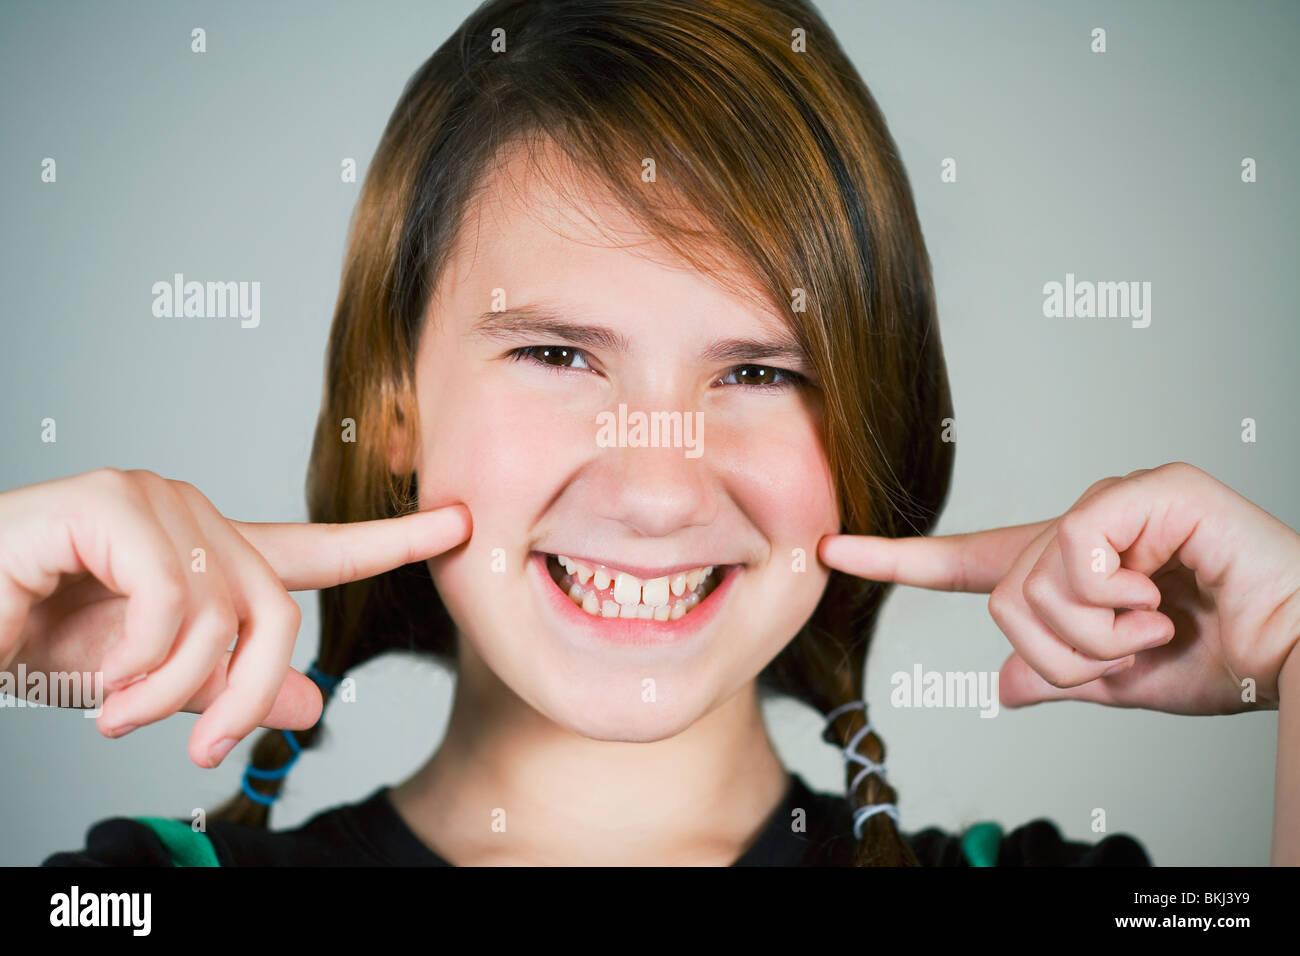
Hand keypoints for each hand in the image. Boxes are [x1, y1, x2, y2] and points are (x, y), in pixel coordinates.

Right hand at [0, 468, 470, 765]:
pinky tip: (99, 677)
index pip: (314, 547)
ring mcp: (151, 501)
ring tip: (118, 713)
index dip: (389, 540)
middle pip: (278, 610)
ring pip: (226, 610)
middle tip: (196, 747)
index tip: (459, 524)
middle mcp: (191, 516)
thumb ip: (228, 682)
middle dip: (246, 695)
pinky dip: (140, 661)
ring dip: (173, 688)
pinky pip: (172, 600)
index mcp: (206, 553)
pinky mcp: (107, 504)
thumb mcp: (146, 680)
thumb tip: (313, 700)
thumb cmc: (33, 639)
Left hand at [818, 462, 1299, 713]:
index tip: (831, 549)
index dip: (899, 559)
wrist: (1294, 657)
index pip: (969, 562)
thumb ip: (1059, 676)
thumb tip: (999, 686)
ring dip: (1094, 632)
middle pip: (1002, 594)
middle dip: (1063, 649)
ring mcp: (1114, 501)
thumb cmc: (1222, 660)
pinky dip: (1115, 595)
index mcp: (1070, 570)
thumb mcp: (1121, 681)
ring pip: (1033, 577)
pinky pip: (1078, 545)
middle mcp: (1082, 526)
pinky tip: (1162, 592)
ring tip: (1154, 621)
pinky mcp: (1150, 490)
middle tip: (1129, 646)